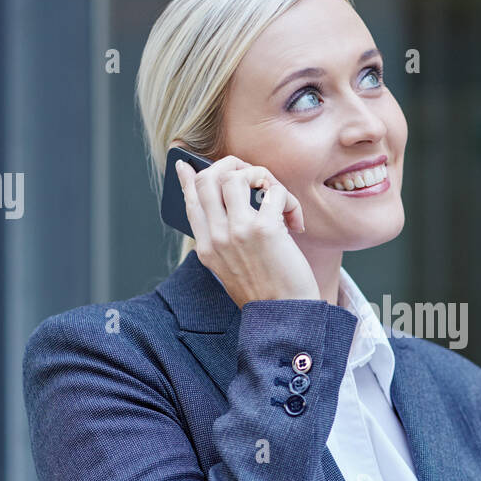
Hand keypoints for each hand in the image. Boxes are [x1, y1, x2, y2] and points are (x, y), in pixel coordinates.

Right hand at [176, 154, 319, 307]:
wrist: (285, 317)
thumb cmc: (265, 292)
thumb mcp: (230, 269)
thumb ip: (222, 241)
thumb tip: (224, 211)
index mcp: (205, 248)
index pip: (190, 202)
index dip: (188, 179)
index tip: (185, 163)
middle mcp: (217, 237)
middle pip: (208, 180)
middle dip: (231, 166)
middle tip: (253, 175)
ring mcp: (238, 232)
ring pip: (236, 177)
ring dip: (261, 176)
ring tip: (274, 195)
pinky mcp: (265, 230)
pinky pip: (274, 191)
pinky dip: (288, 199)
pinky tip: (295, 221)